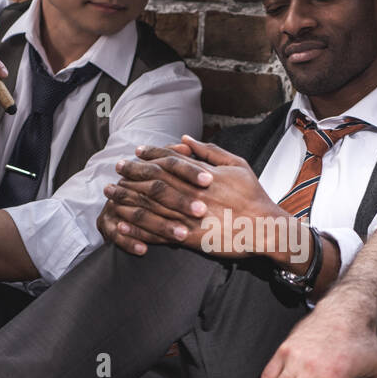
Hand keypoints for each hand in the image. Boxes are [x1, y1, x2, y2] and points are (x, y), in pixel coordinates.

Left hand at [105, 135, 282, 255]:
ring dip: (127, 198)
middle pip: (153, 180)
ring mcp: (189, 216)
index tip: (135, 151)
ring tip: (110, 194)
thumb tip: (186, 139)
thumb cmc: (254, 196)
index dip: (150, 154)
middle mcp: (191, 193)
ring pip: (151, 205)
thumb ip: (209, 151)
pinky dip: (139, 228)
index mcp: (202, 174)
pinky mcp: (190, 238)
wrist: (266, 229)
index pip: (169, 159)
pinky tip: (122, 224)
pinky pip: (158, 232)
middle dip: (131, 173)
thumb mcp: (237, 165)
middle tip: (116, 169)